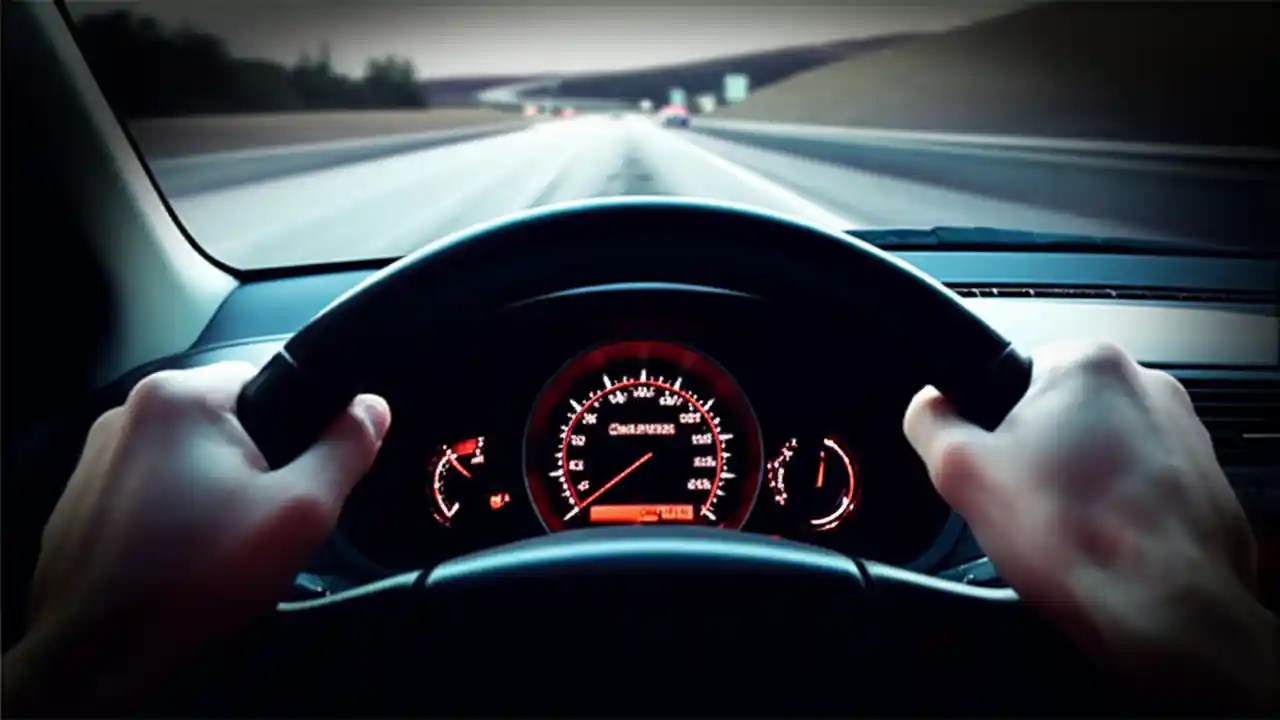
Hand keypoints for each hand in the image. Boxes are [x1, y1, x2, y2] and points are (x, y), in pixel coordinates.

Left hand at [1, 362, 389, 713]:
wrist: (97, 659)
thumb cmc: (190, 584)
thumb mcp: (300, 513)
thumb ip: (345, 450)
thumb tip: (371, 409)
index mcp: (180, 397)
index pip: (270, 380)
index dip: (300, 432)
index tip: (297, 481)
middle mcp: (127, 414)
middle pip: (230, 425)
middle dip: (255, 471)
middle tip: (260, 526)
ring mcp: (97, 459)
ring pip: (191, 462)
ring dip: (215, 495)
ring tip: (218, 550)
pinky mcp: (82, 501)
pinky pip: (154, 493)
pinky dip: (176, 519)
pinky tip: (183, 561)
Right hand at [905, 341, 1275, 706]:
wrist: (1165, 611)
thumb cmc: (1077, 540)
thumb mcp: (961, 473)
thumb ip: (930, 422)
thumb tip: (926, 408)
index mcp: (1088, 364)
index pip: (1013, 373)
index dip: (991, 426)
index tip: (996, 466)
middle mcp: (1149, 386)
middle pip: (1061, 414)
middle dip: (1039, 455)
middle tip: (1027, 504)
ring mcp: (1187, 434)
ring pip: (1103, 451)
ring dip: (1081, 483)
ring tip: (1068, 528)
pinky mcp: (1207, 481)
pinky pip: (1142, 487)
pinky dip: (1121, 510)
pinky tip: (1105, 542)